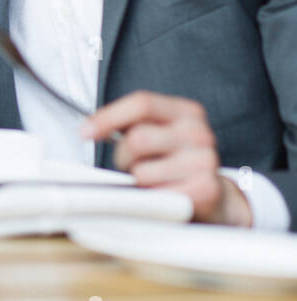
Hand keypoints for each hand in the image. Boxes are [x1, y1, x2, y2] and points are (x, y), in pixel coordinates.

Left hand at [81, 90, 252, 225]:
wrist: (214, 197)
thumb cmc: (174, 162)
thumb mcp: (158, 133)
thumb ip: (130, 124)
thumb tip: (88, 128)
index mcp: (187, 111)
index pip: (142, 103)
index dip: (108, 116)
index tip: (85, 131)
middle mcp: (200, 132)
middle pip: (137, 138)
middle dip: (123, 156)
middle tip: (133, 164)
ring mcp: (205, 161)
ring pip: (142, 171)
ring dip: (137, 179)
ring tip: (153, 179)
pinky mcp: (205, 190)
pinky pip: (155, 195)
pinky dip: (150, 197)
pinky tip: (164, 193)